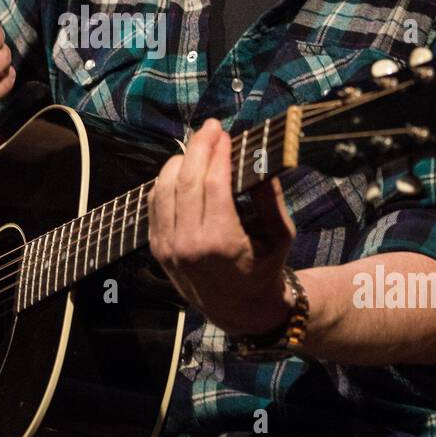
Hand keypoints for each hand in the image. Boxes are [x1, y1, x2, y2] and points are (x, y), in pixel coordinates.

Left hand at [147, 117, 295, 337]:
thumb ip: (270, 198)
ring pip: (164, 188)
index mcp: (221, 243)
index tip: (226, 134)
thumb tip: (259, 158)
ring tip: (198, 145)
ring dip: (180, 160)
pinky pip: (155, 203)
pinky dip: (166, 180)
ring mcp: (168, 247)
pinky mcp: (157, 248)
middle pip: (186, 180)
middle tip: (211, 128)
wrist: (239, 308)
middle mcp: (188, 245)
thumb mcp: (281, 236)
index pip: (213, 184)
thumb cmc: (265, 267)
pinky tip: (182, 168)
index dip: (218, 153)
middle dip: (198, 147)